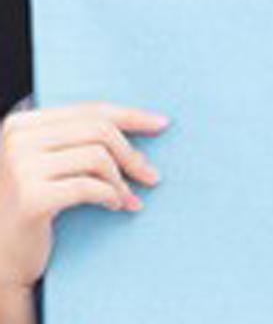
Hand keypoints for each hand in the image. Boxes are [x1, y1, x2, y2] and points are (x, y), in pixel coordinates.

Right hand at [0, 103, 165, 289]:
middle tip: (150, 175)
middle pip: (98, 130)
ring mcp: (19, 168)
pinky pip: (89, 187)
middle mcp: (16, 140)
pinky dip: (111, 195)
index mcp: (21, 124)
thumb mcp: (52, 162)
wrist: (1, 259)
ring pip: (98, 157)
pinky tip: (116, 205)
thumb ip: (81, 137)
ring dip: (121, 180)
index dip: (130, 116)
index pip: (89, 109)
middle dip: (131, 153)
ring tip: (127, 196)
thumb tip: (147, 122)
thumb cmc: (34, 204)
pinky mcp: (30, 198)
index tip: (161, 124)